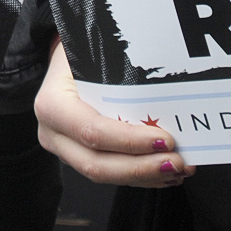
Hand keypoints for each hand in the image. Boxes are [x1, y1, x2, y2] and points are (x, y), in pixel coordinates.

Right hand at [35, 40, 192, 186]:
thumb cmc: (79, 54)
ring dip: (145, 176)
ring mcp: (64, 149)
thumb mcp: (93, 54)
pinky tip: (164, 172)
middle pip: (97, 164)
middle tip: (176, 162)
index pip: (93, 131)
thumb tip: (167, 83)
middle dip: (141, 168)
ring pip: (105, 174)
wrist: (63, 60)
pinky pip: (110, 173)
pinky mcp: (78, 157)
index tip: (164, 140)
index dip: (130, 141)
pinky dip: (140, 176)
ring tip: (177, 168)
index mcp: (52, 105)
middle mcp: (53, 133)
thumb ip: (121, 70)